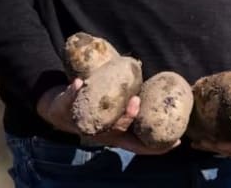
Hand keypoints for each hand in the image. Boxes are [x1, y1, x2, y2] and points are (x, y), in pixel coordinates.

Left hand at [36, 79, 178, 154]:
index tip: (177, 140)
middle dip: (129, 119)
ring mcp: (83, 122)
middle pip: (118, 131)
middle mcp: (100, 132)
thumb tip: (168, 89)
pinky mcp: (65, 109)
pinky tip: (79, 83)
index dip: (157, 147)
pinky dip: (74, 91)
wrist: (53, 106)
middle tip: (138, 102)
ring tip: (126, 96)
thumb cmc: (93, 108)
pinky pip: (70, 101)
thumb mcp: (115, 112)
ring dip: (112, 109)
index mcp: (115, 134)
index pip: (137, 145)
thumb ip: (133, 104)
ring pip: (98, 121)